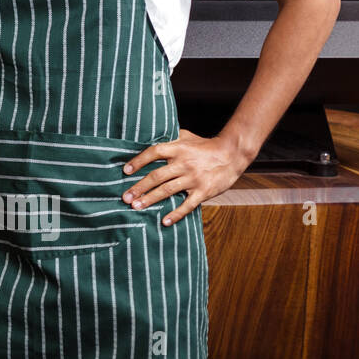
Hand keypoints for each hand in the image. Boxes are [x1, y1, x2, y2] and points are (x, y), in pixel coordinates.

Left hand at [121, 128, 249, 226]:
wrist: (233, 154)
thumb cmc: (205, 146)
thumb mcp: (187, 137)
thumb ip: (169, 138)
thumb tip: (148, 138)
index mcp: (178, 149)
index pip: (154, 153)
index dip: (138, 161)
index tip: (125, 171)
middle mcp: (184, 163)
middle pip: (156, 176)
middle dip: (139, 187)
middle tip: (125, 197)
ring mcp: (194, 178)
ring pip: (167, 190)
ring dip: (150, 199)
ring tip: (136, 207)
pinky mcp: (204, 191)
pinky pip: (188, 205)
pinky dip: (176, 214)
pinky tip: (165, 221)